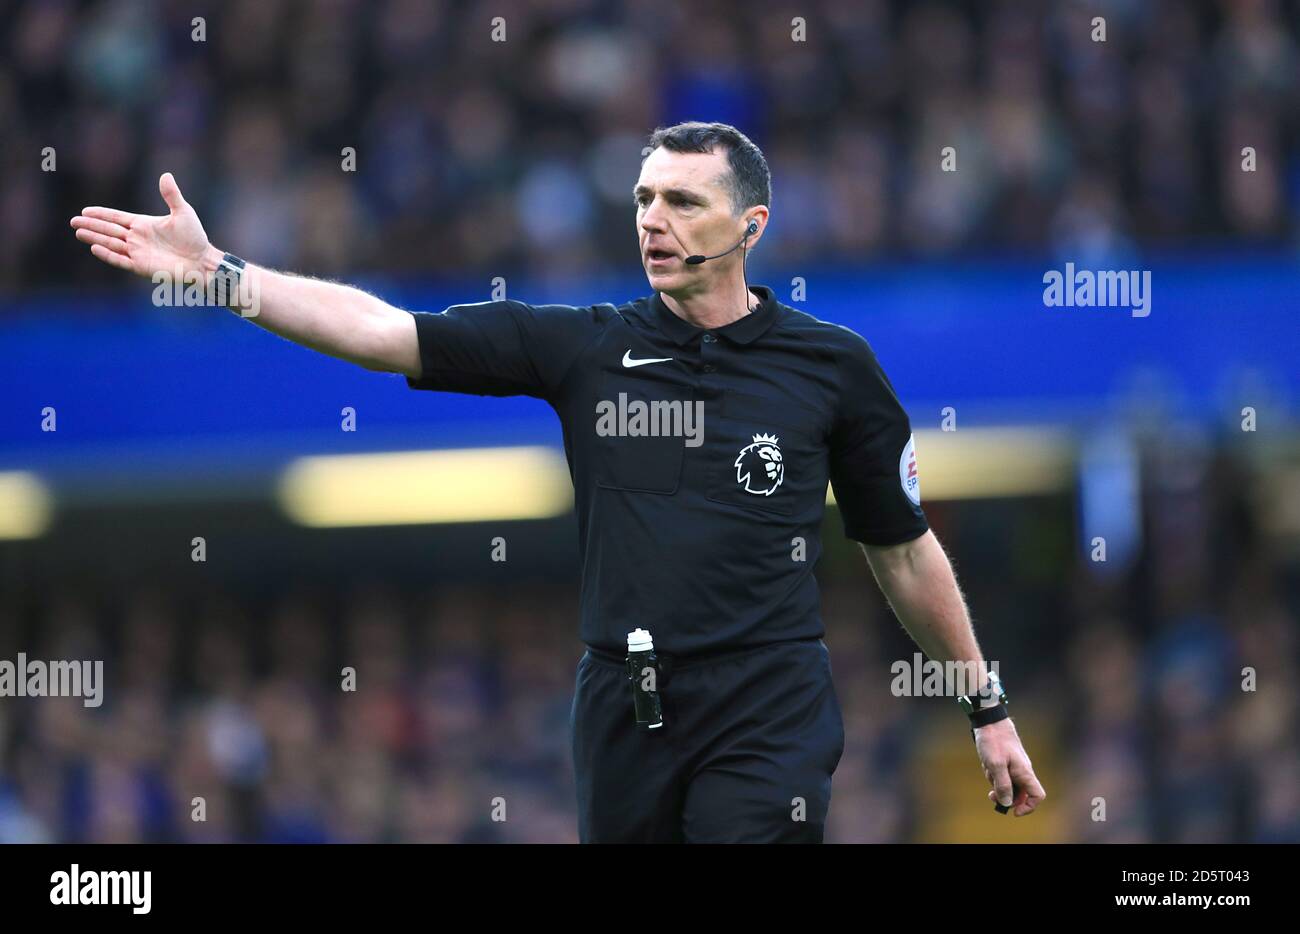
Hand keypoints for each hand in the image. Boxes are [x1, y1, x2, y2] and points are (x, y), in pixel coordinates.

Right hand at [70, 173, 218, 279]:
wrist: (202, 261)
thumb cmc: (194, 237)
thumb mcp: (182, 212)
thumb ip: (171, 195)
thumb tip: (165, 174)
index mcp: (144, 224)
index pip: (117, 218)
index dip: (101, 214)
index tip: (85, 211)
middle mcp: (137, 238)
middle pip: (109, 230)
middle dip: (92, 225)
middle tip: (73, 221)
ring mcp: (138, 252)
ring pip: (111, 244)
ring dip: (95, 237)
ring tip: (78, 232)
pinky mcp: (141, 266)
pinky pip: (120, 260)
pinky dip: (108, 254)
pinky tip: (95, 247)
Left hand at [973, 717, 1045, 816]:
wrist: (989, 721)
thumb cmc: (994, 741)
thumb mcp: (995, 765)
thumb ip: (1003, 785)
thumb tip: (1007, 803)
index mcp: (1025, 772)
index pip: (1038, 796)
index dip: (1028, 807)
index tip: (1013, 811)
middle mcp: (1023, 771)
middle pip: (1020, 794)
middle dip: (1005, 796)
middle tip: (991, 795)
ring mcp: (1015, 766)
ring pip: (1008, 784)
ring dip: (996, 783)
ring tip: (988, 769)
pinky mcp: (1006, 762)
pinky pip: (1001, 775)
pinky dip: (993, 773)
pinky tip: (986, 764)